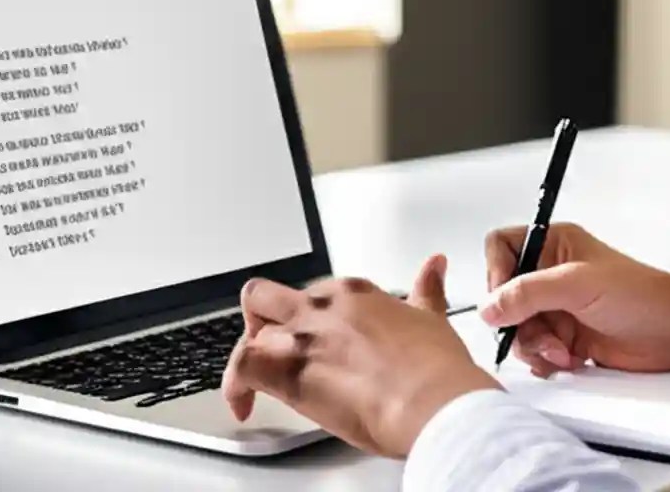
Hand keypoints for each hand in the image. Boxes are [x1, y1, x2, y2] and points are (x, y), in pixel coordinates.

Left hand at [222, 255, 498, 457]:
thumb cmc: (434, 370)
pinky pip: (240, 366)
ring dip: (250, 355)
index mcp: (353, 294)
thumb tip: (434, 266)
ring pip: (250, 330)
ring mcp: (302, 336)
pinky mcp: (286, 369)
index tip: (319, 339)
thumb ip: (427, 291)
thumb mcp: (431, 319)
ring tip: (259, 383)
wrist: (430, 401)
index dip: (311, 320)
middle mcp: (322, 308)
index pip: (314, 295)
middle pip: (266, 298)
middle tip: (275, 350)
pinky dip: (234, 385)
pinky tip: (244, 404)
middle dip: (263, 321)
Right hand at [481, 223, 669, 375]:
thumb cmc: (642, 296)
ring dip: (535, 345)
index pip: (502, 248)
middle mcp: (550, 274)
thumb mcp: (579, 285)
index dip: (496, 272)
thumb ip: (529, 292)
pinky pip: (534, 350)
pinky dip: (546, 360)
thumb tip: (489, 308)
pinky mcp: (564, 337)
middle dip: (518, 321)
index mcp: (553, 245)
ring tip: (562, 351)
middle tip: (540, 333)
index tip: (504, 299)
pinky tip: (570, 361)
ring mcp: (556, 307)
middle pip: (503, 296)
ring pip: (516, 327)